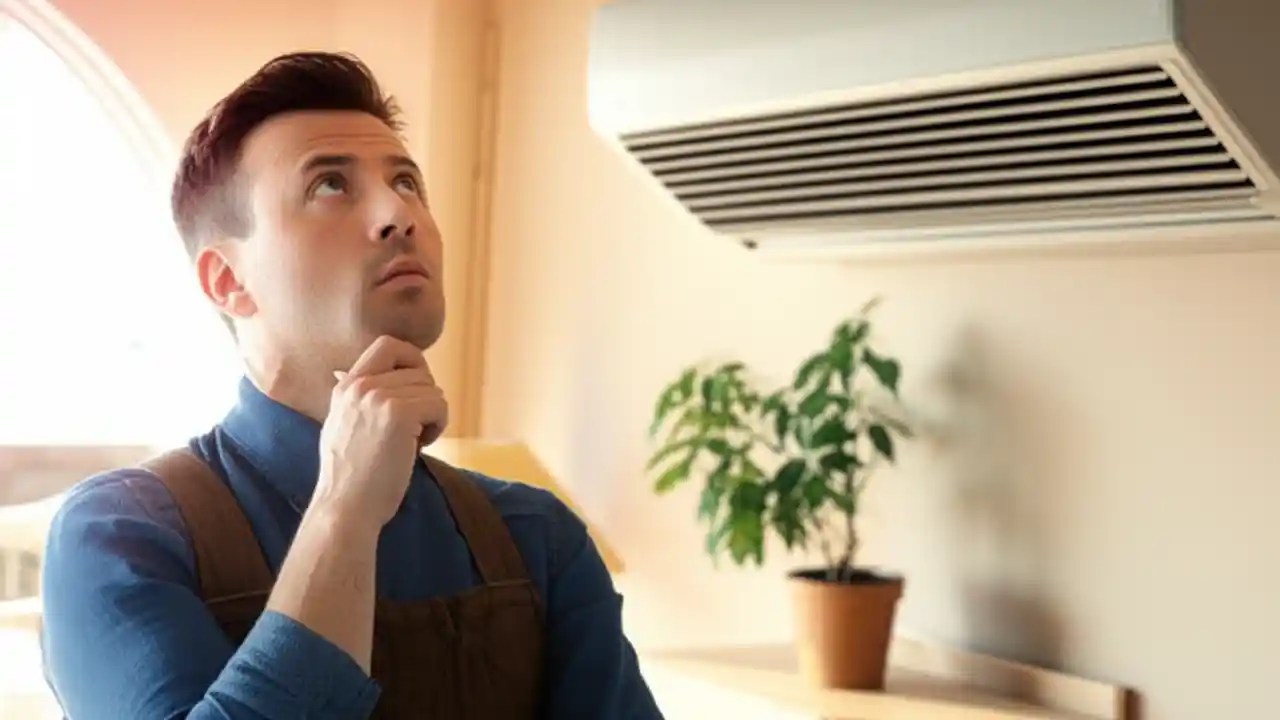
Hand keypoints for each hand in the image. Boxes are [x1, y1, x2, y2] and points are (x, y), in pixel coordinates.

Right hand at [314, 335, 448, 527]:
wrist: (345, 507)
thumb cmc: (351, 476)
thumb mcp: (342, 424)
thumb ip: (355, 399)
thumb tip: (356, 373)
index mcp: (346, 385)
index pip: (389, 344)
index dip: (413, 362)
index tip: (415, 392)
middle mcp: (360, 385)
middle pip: (419, 370)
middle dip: (424, 399)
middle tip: (413, 429)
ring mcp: (378, 397)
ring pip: (432, 389)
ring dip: (432, 416)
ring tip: (411, 443)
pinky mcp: (398, 414)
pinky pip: (440, 405)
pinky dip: (438, 426)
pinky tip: (418, 448)